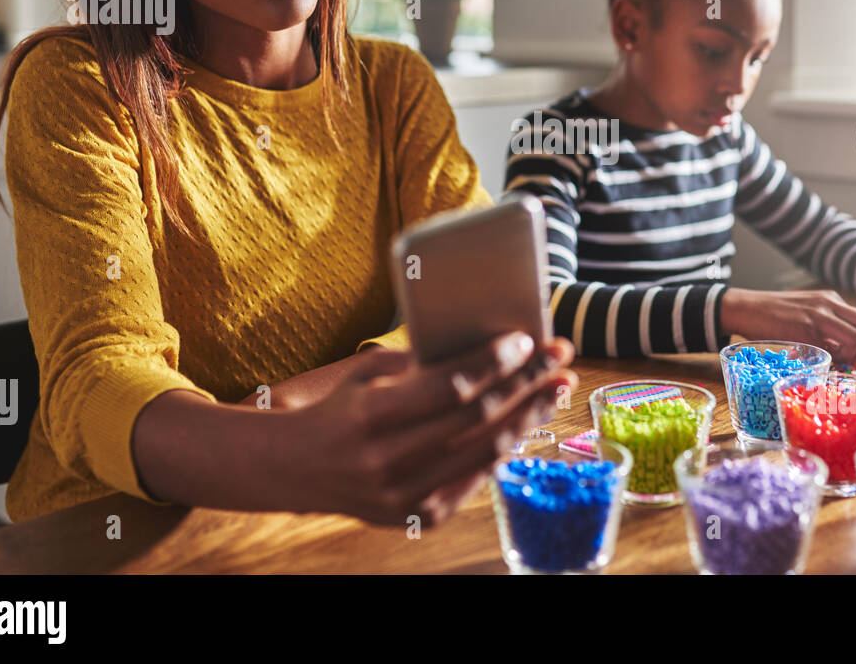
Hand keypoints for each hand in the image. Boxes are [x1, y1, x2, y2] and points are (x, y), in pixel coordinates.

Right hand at [287, 333, 577, 525]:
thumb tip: (486, 344)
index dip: (494, 362)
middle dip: (526, 383)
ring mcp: (405, 496)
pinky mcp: (419, 517)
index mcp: (370, 416)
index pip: (449, 386)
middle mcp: (388, 460)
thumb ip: (421, 364)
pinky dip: (503, 448)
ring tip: (555, 388)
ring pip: (485, 452)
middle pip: (477, 418)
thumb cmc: (340, 409)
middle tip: (559, 357)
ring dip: (529, 417)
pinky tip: (525, 422)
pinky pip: (475, 479)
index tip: (526, 338)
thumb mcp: (368, 376)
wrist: (296, 470)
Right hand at [719, 288, 855, 363]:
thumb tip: (843, 352)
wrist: (746, 308)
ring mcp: (819, 314)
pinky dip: (831, 358)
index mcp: (831, 299)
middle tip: (855, 361)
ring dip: (851, 355)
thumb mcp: (805, 313)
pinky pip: (833, 347)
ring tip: (834, 361)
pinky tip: (815, 358)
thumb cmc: (773, 315)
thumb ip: (826, 327)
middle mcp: (829, 303)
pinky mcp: (806, 328)